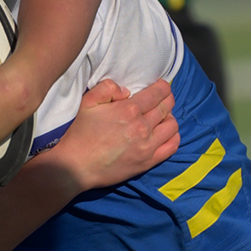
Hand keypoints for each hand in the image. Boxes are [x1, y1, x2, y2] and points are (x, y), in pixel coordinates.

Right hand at [49, 79, 179, 190]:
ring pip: (172, 125)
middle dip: (168, 99)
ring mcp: (147, 146)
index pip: (157, 93)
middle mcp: (142, 127)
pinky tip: (166, 133)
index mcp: (129, 110)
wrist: (77, 165)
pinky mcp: (148, 161)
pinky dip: (173, 136)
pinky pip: (172, 146)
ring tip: (162, 116)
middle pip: (166, 107)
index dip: (163, 87)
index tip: (162, 85)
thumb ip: (107, 87)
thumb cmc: (81, 133)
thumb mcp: (88, 102)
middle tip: (163, 98)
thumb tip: (126, 90)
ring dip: (170, 117)